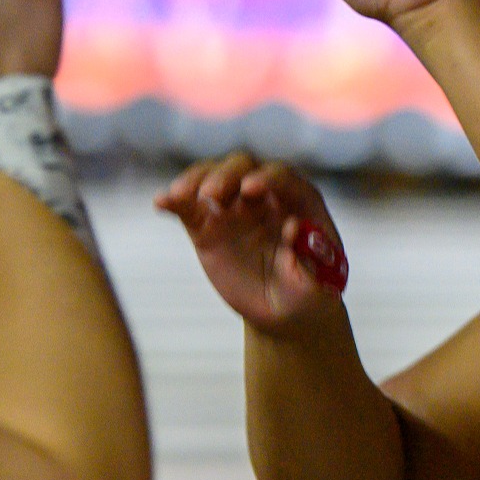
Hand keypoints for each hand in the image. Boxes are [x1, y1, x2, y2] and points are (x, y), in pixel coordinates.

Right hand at [157, 153, 346, 333]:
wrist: (283, 310)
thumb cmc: (308, 292)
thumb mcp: (319, 283)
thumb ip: (311, 257)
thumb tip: (294, 228)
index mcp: (299, 201)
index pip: (282, 177)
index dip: (267, 178)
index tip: (250, 189)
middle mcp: (265, 195)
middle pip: (244, 168)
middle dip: (227, 176)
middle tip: (212, 194)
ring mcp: (234, 207)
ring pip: (213, 178)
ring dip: (197, 180)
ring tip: (180, 194)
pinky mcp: (207, 225)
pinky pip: (189, 207)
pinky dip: (174, 201)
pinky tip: (161, 202)